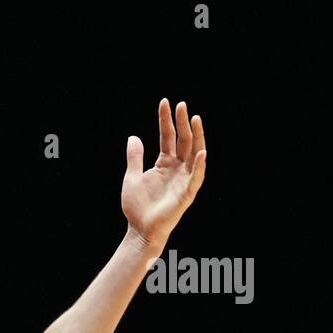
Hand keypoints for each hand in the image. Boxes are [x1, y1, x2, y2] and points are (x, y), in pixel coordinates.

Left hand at [122, 98, 207, 251]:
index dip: (166, 121)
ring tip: (195, 119)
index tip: (164, 102)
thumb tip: (133, 136)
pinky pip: (195, 178)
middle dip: (182, 123)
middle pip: (183, 141)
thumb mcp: (132, 177)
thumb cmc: (137, 207)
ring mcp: (183, 180)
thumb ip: (135, 157)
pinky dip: (198, 166)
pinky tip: (200, 152)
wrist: (140, 230)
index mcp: (164, 164)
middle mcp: (177, 169)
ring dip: (196, 137)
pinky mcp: (186, 194)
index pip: (168, 137)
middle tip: (181, 104)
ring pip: (193, 154)